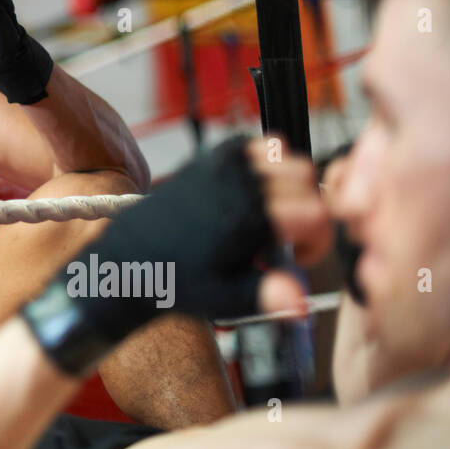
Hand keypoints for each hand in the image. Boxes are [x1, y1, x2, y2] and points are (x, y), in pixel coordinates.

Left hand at [19, 135, 332, 375]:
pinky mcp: (210, 155)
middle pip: (307, 178)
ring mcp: (223, 163)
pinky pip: (257, 144)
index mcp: (249, 217)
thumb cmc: (178, 281)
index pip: (318, 213)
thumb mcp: (226, 297)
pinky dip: (263, 161)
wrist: (131, 258)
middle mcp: (239, 182)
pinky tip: (250, 192)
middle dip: (305, 207)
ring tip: (266, 214)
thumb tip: (301, 304)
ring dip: (288, 184)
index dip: (315, 240)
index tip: (292, 256)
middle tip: (279, 236)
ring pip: (287, 157)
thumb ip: (269, 296)